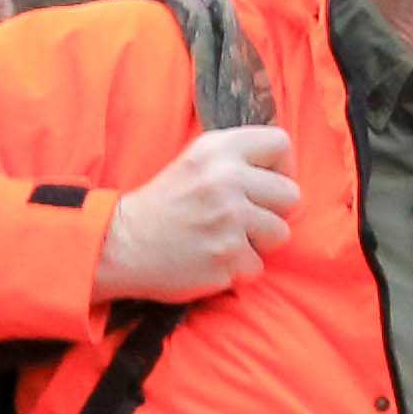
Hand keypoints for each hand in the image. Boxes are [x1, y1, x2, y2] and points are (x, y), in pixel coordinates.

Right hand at [93, 126, 296, 303]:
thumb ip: (236, 159)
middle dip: (273, 211)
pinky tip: (213, 259)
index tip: (265, 184)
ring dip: (259, 242)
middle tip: (246, 219)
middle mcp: (226, 180)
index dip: (281, 167)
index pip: (280, 144)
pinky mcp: (226, 258)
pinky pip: (257, 266)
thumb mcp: (195, 161)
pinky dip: (238, 269)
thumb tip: (283, 171)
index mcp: (218, 149)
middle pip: (291, 195)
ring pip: (280, 234)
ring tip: (228, 239)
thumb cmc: (163, 204)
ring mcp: (228, 221)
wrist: (121, 245)